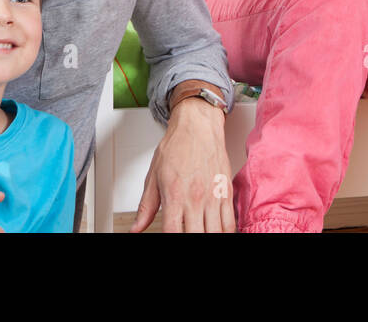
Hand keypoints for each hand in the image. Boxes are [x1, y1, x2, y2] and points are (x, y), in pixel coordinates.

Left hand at [131, 98, 233, 232]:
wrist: (198, 126)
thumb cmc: (177, 146)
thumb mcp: (153, 176)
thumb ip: (146, 207)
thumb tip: (136, 228)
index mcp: (175, 196)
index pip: (172, 233)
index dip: (172, 242)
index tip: (170, 240)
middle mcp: (196, 199)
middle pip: (197, 236)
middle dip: (191, 239)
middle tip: (186, 233)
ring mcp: (214, 196)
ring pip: (216, 232)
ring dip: (208, 236)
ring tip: (201, 232)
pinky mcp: (227, 192)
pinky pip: (230, 222)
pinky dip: (225, 231)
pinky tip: (216, 230)